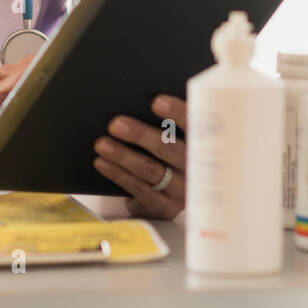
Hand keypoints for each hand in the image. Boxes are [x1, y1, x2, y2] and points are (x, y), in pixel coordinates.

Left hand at [93, 94, 186, 219]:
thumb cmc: (175, 154)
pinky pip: (139, 190)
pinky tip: (102, 163)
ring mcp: (182, 191)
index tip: (156, 102)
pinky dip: (118, 174)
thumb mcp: (182, 138)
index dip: (177, 112)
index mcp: (205, 144)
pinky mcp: (166, 207)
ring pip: (150, 171)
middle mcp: (197, 169)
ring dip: (123, 156)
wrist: (181, 194)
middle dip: (140, 135)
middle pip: (169, 149)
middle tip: (116, 125)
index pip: (195, 124)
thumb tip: (139, 100)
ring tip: (102, 144)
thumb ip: (171, 123)